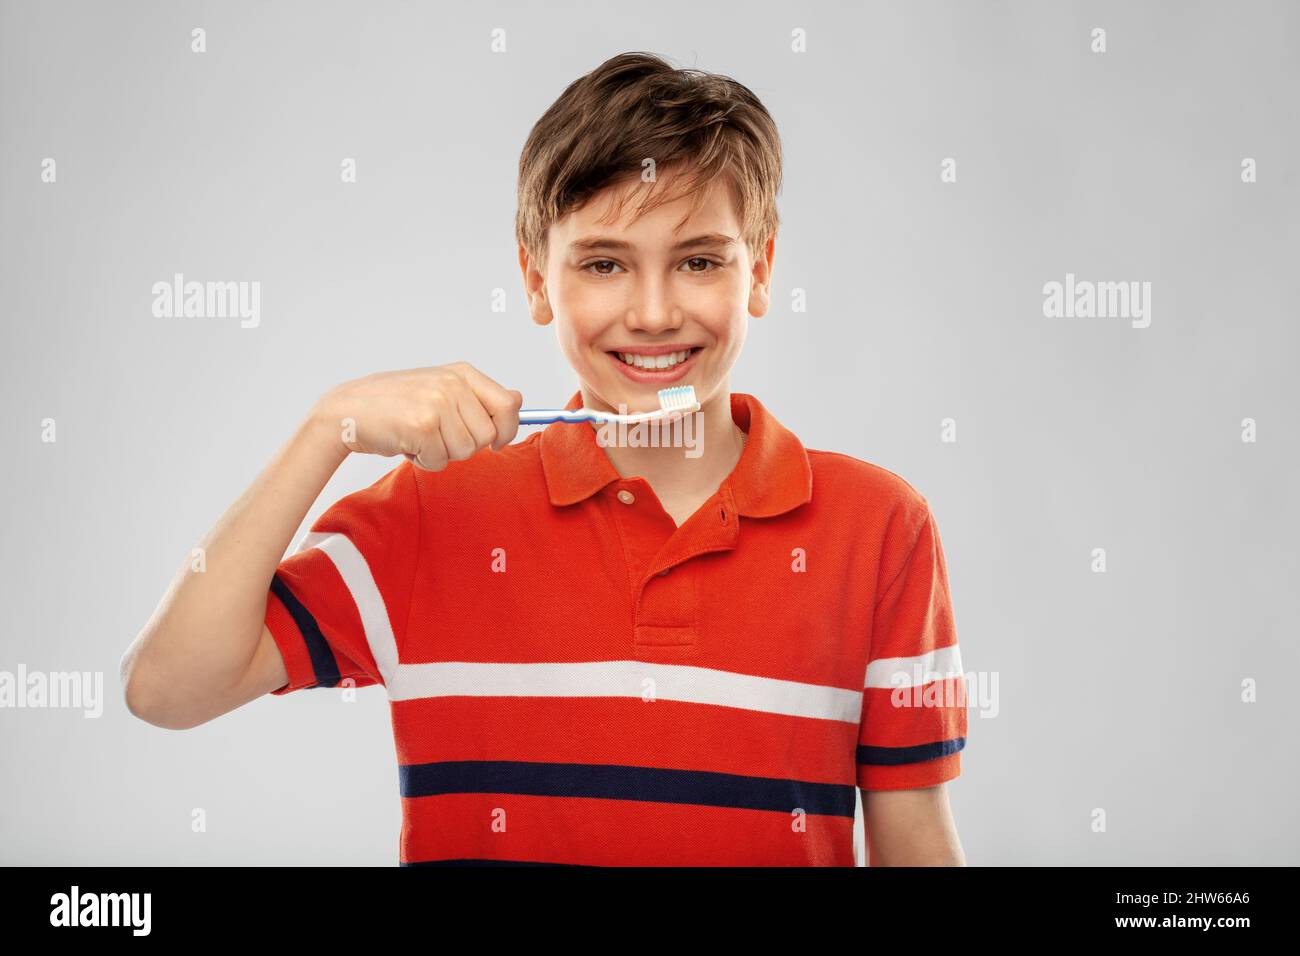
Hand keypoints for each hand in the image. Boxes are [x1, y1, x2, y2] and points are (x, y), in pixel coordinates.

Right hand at [311, 363, 523, 470]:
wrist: (348, 410)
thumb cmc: (396, 404)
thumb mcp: (442, 390)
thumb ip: (480, 397)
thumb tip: (518, 400)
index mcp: (462, 373)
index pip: (509, 405)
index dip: (506, 430)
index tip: (495, 442)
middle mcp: (452, 384)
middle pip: (488, 435)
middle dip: (465, 446)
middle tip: (438, 435)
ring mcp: (437, 403)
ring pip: (466, 451)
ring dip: (442, 454)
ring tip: (419, 437)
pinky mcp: (421, 425)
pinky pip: (440, 460)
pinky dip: (424, 460)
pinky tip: (407, 443)